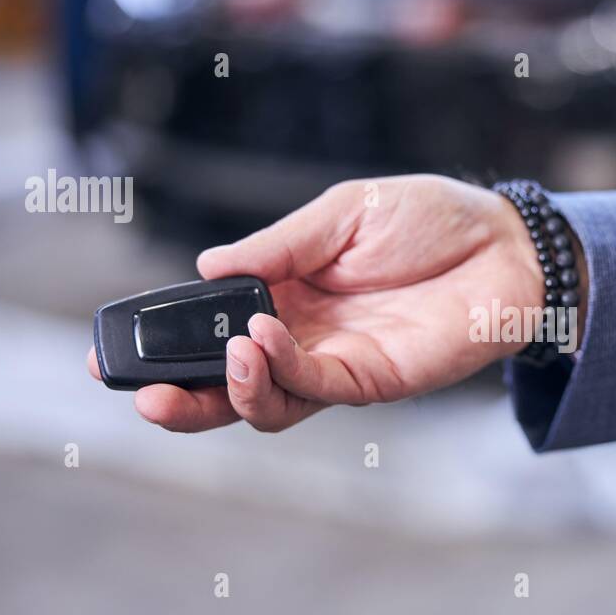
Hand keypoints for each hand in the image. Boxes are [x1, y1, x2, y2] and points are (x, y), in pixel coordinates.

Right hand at [87, 174, 582, 431]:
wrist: (506, 246)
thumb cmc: (431, 221)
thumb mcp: (342, 213)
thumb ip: (276, 247)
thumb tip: (207, 265)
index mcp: (285, 290)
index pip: (211, 325)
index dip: (163, 339)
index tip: (109, 347)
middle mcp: (301, 335)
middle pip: (226, 381)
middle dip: (176, 393)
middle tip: (134, 389)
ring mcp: (334, 363)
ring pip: (263, 401)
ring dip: (229, 386)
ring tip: (226, 353)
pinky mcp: (371, 380)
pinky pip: (311, 387)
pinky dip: (278, 369)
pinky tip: (262, 339)